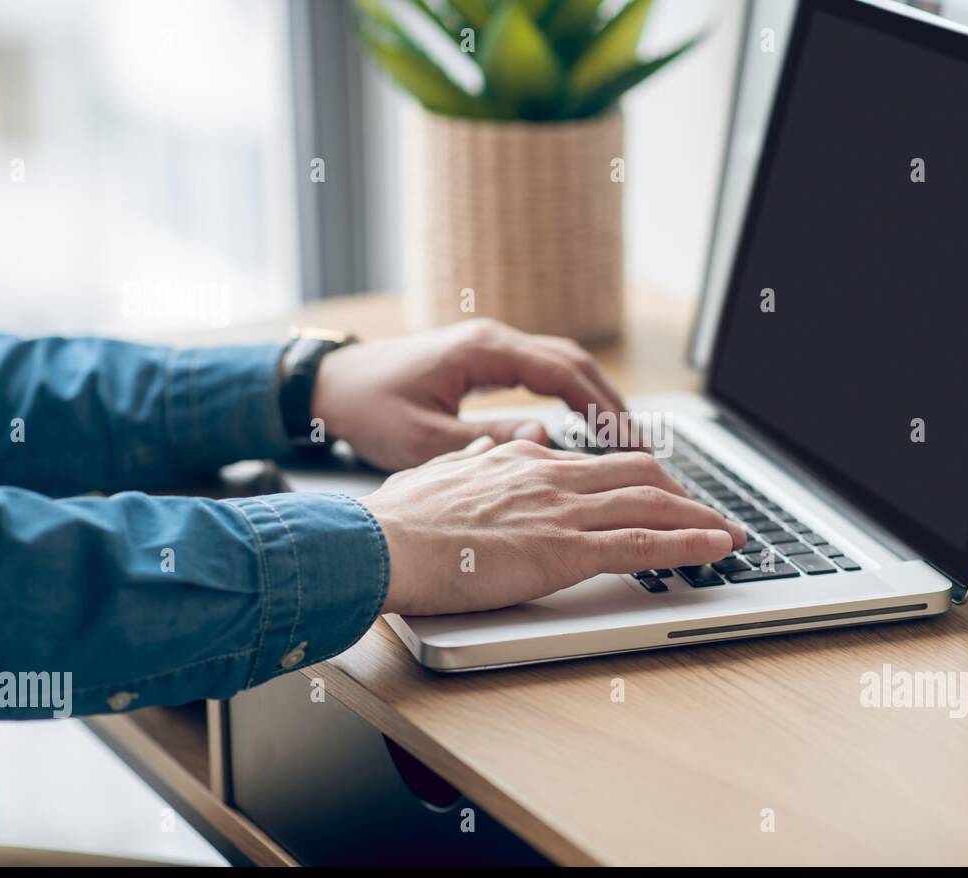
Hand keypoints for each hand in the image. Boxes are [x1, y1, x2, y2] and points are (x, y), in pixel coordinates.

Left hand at [310, 318, 627, 470]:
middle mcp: (491, 341)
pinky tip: (581, 425)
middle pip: (572, 362)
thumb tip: (543, 443)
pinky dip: (570, 395)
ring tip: (622, 439)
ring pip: (560, 363)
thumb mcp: (424, 437)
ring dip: (594, 397)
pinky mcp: (481, 360)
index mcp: (482, 352)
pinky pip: (541, 372)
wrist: (326, 384)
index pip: (562, 373)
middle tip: (641, 446)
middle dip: (610, 403)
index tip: (628, 443)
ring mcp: (488, 347)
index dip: (601, 410)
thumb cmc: (366, 408)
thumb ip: (485, 442)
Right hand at [361, 438, 747, 615]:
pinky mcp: (564, 550)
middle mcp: (554, 478)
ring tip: (732, 534)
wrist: (379, 544)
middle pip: (641, 477)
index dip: (641, 478)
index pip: (600, 464)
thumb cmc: (400, 520)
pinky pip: (642, 545)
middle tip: (710, 515)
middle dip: (684, 496)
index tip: (661, 492)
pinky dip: (688, 545)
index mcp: (526, 461)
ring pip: (653, 506)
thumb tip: (509, 441)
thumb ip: (482, 455)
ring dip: (701, 519)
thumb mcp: (441, 471)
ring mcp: (563, 512)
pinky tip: (716, 548)